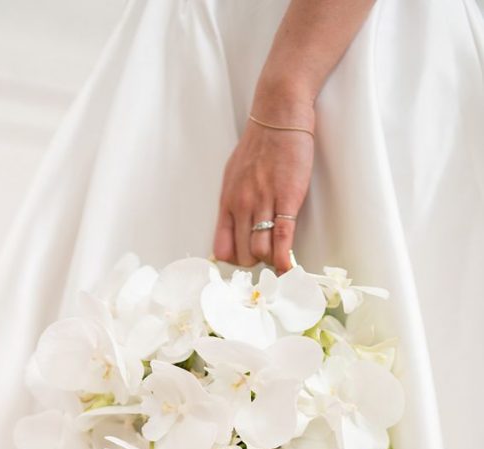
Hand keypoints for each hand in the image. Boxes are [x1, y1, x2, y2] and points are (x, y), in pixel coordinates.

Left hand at [212, 101, 314, 272]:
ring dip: (272, 260)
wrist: (278, 117)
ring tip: (280, 256)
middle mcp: (241, 205)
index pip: (222, 249)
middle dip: (256, 262)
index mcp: (228, 202)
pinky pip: (282, 238)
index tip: (246, 260)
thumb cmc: (259, 144)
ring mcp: (263, 203)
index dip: (235, 260)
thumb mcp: (234, 176)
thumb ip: (234, 203)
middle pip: (243, 255)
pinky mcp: (287, 199)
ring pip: (261, 250)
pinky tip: (289, 268)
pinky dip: (285, 258)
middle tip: (268, 256)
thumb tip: (234, 227)